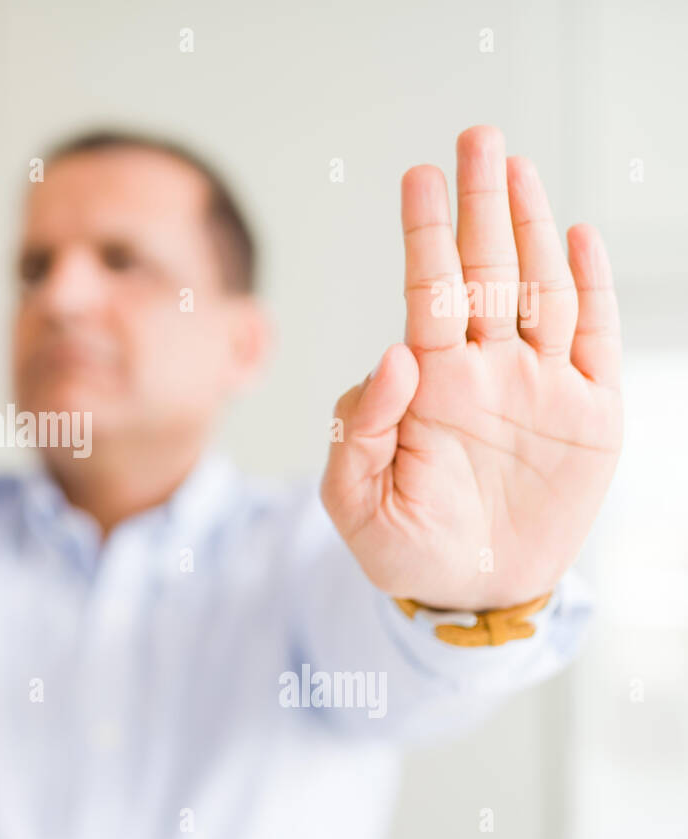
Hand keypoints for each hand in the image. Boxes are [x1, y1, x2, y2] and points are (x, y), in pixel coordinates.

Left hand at [321, 126, 621, 609]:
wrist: (469, 592)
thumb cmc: (404, 545)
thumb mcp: (355, 499)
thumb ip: (359, 427)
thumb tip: (393, 354)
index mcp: (428, 382)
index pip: (427, 292)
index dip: (425, 234)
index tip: (419, 176)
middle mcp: (484, 369)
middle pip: (484, 271)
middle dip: (479, 205)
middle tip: (475, 138)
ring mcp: (538, 386)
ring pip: (539, 290)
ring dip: (531, 228)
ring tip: (517, 168)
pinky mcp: (588, 415)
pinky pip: (591, 340)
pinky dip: (589, 289)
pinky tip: (577, 238)